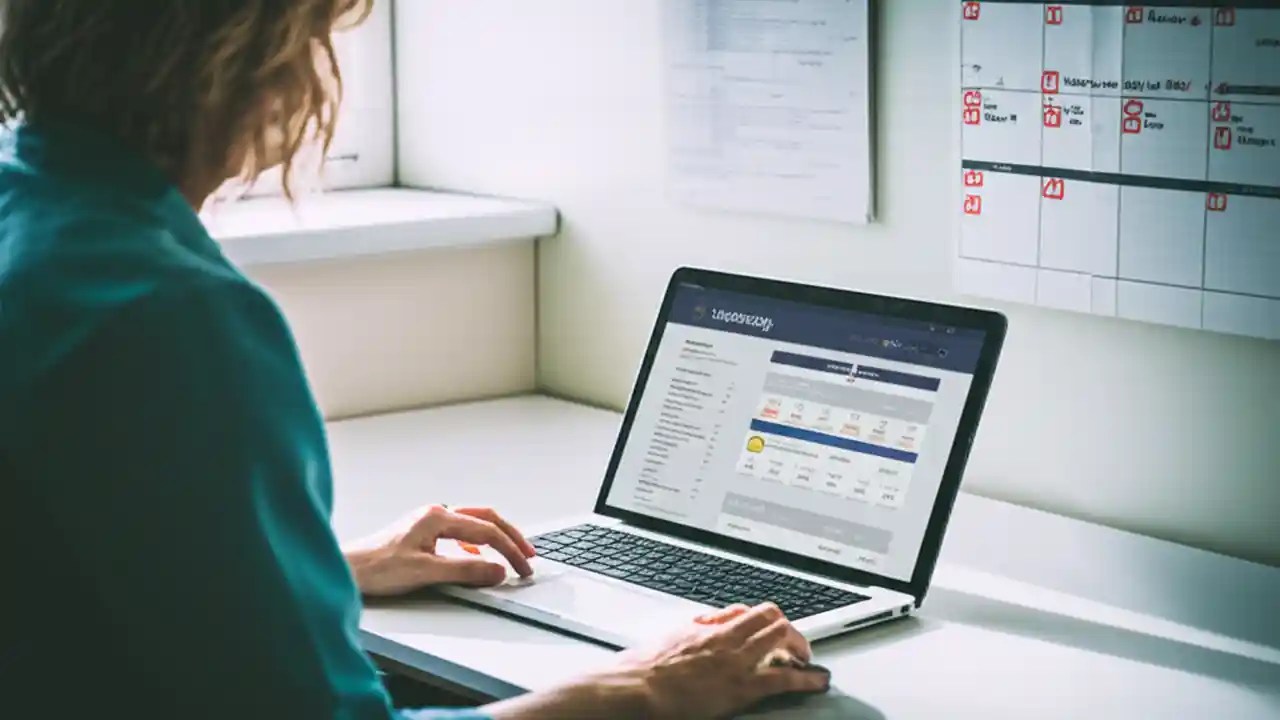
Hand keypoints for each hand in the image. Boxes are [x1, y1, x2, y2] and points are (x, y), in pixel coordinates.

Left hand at [343, 505, 535, 595]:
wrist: (347, 569)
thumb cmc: (377, 568)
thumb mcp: (426, 572)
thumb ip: (465, 571)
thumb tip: (497, 571)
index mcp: (437, 516)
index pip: (486, 531)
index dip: (509, 550)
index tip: (523, 568)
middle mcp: (434, 513)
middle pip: (484, 518)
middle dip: (510, 536)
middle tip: (528, 554)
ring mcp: (428, 521)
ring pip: (473, 522)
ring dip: (494, 537)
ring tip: (510, 553)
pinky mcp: (422, 532)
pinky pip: (459, 532)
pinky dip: (476, 543)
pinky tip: (476, 558)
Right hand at [487, 603, 827, 719]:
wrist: (636, 688)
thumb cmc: (641, 670)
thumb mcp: (667, 641)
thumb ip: (689, 633)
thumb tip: (697, 629)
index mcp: (707, 628)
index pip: (745, 611)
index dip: (762, 620)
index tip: (767, 629)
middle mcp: (726, 638)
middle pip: (770, 615)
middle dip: (787, 629)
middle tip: (795, 645)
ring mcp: (737, 660)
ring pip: (782, 635)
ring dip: (801, 646)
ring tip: (808, 660)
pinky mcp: (743, 686)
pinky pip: (784, 677)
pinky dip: (807, 679)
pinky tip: (818, 682)